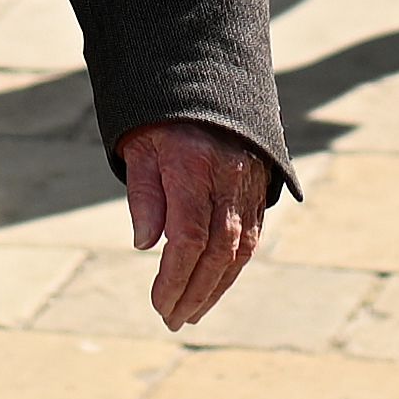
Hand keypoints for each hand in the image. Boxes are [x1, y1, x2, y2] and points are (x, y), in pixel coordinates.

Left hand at [117, 119, 268, 331]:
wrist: (206, 78)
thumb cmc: (162, 117)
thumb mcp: (139, 146)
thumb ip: (144, 194)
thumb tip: (147, 245)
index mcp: (193, 166)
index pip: (188, 238)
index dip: (174, 277)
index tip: (158, 303)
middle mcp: (227, 177)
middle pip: (218, 251)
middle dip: (195, 293)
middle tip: (172, 320)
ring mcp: (248, 183)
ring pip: (240, 248)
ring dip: (216, 288)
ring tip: (191, 313)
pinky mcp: (260, 187)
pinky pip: (251, 235)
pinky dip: (233, 266)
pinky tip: (214, 285)